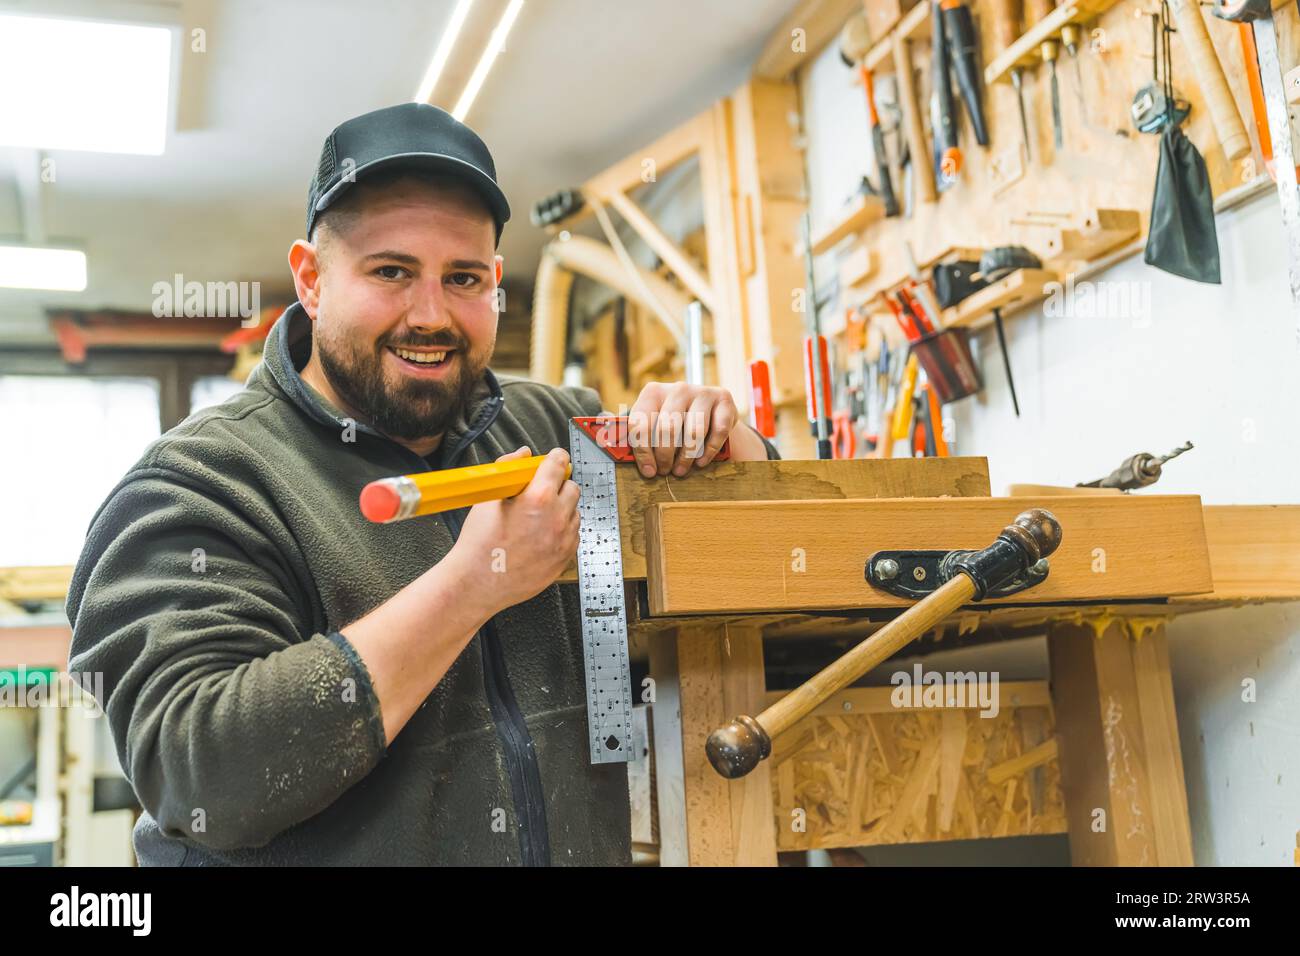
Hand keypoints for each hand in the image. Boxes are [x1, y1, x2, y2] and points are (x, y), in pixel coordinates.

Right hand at [445, 446, 578, 615]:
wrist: (478, 583)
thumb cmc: (479, 543)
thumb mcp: (488, 498)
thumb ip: (508, 469)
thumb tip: (522, 454)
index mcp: (538, 498)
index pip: (558, 465)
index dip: (556, 457)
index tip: (556, 458)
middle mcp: (557, 519)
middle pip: (572, 488)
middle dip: (559, 485)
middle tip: (542, 489)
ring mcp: (563, 541)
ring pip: (574, 513)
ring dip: (562, 509)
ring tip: (538, 516)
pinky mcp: (564, 559)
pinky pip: (572, 536)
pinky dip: (562, 531)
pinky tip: (541, 534)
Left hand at [626, 381, 766, 476]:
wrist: (711, 413)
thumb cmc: (676, 425)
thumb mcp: (655, 425)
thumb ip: (639, 437)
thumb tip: (620, 452)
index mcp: (653, 392)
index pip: (641, 423)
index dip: (643, 451)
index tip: (649, 471)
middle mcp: (677, 388)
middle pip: (667, 428)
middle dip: (665, 456)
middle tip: (665, 472)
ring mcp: (702, 392)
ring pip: (693, 432)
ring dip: (687, 457)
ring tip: (681, 470)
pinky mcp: (724, 399)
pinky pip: (717, 431)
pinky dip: (709, 451)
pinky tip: (701, 462)